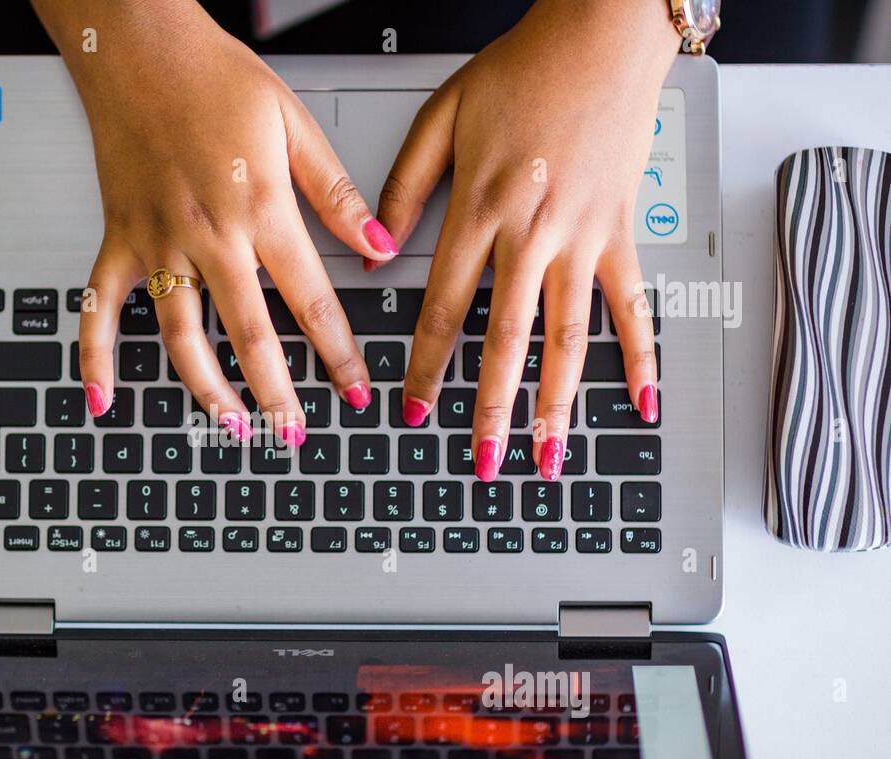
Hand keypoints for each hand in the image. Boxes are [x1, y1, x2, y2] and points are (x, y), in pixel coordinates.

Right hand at [34, 0, 397, 443]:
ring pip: (183, 336)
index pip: (310, 300)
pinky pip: (101, 308)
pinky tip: (103, 398)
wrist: (140, 46)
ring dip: (209, 390)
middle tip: (295, 433)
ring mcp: (158, 243)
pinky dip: (95, 356)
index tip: (355, 388)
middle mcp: (209, 236)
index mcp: (260, 209)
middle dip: (278, 393)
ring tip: (232, 427)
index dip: (338, 352)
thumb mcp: (295, 125)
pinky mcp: (119, 238)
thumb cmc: (215, 76)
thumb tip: (377, 243)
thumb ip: (336, 194)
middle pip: (250, 335)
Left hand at [372, 0, 676, 479]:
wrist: (600, 34)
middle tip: (481, 459)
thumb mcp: (440, 118)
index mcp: (479, 210)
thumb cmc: (522, 69)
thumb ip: (402, 186)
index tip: (416, 409)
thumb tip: (375, 249)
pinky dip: (639, 355)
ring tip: (550, 452)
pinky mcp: (621, 232)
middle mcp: (531, 234)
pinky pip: (632, 305)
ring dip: (558, 403)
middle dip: (490, 408)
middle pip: (506, 341)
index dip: (427, 367)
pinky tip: (639, 400)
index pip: (446, 309)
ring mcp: (583, 238)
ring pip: (567, 338)